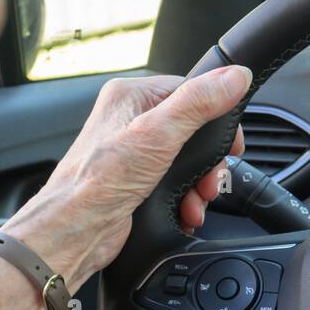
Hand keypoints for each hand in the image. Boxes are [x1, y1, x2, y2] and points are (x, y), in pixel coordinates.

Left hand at [2, 66, 252, 291]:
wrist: (75, 232)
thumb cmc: (98, 183)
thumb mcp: (157, 135)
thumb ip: (197, 103)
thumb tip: (234, 77)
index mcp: (131, 96)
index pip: (190, 91)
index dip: (216, 117)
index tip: (231, 141)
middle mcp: (131, 121)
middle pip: (193, 130)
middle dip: (208, 161)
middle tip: (212, 178)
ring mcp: (135, 153)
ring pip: (187, 161)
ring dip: (200, 185)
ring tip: (198, 200)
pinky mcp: (139, 182)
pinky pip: (176, 183)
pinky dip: (187, 199)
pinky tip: (186, 211)